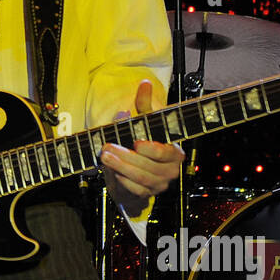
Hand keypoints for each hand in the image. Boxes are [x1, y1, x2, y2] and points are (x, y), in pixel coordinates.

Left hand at [100, 80, 185, 216]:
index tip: (136, 142)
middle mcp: (171, 170)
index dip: (151, 149)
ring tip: (105, 156)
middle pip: (150, 166)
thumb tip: (145, 84)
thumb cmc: (141, 143)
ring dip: (121, 167)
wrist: (135, 169)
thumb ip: (144, 105)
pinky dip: (122, 180)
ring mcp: (160, 184)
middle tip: (107, 147)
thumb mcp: (143, 123)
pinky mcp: (147, 195)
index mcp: (174, 152)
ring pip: (141, 178)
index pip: (166, 152)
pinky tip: (112, 171)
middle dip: (127, 156)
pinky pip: (135, 190)